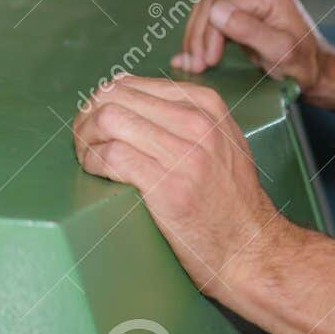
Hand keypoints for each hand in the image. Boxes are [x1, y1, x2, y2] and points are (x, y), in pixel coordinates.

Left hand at [72, 75, 292, 307]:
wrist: (251, 248)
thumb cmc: (230, 200)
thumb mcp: (220, 141)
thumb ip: (182, 115)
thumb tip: (123, 92)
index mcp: (206, 105)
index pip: (130, 84)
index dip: (102, 102)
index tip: (95, 125)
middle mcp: (196, 122)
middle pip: (114, 98)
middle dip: (87, 118)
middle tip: (83, 142)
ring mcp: (184, 153)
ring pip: (108, 120)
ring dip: (85, 139)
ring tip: (86, 157)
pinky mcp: (167, 186)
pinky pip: (111, 156)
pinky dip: (92, 161)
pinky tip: (93, 171)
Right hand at [171, 0, 334, 108]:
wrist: (317, 72)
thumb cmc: (304, 66)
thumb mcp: (279, 52)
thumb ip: (249, 31)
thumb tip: (216, 12)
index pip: (222, 6)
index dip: (208, 34)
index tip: (206, 63)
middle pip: (211, 6)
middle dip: (199, 38)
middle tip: (194, 67)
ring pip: (208, 12)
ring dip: (197, 39)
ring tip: (193, 65)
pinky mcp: (244, 10)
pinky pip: (215, 20)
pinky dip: (203, 38)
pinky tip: (195, 56)